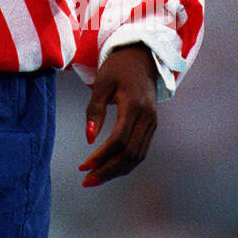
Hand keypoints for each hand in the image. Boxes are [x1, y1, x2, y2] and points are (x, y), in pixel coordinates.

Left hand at [78, 43, 157, 186]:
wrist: (142, 57)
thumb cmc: (118, 68)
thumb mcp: (101, 83)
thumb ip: (94, 110)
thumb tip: (89, 138)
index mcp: (135, 105)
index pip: (119, 140)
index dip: (101, 156)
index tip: (84, 166)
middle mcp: (148, 118)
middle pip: (130, 154)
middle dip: (108, 170)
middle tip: (87, 181)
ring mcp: (152, 124)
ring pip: (138, 156)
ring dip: (116, 171)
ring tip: (95, 179)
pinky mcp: (152, 126)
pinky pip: (140, 151)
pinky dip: (125, 163)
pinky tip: (109, 168)